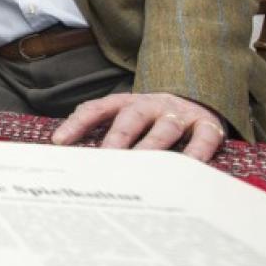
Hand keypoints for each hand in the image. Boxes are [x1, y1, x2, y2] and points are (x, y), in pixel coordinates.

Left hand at [50, 92, 227, 161]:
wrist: (202, 98)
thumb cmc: (155, 119)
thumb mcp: (129, 118)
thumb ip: (103, 132)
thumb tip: (69, 153)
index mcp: (127, 102)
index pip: (97, 108)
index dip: (77, 123)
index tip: (59, 141)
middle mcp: (152, 104)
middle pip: (131, 117)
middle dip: (116, 137)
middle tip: (105, 158)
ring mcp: (179, 113)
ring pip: (164, 129)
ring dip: (152, 146)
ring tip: (141, 166)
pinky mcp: (207, 125)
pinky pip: (203, 138)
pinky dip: (197, 152)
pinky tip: (189, 167)